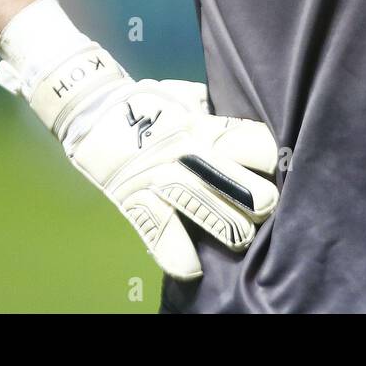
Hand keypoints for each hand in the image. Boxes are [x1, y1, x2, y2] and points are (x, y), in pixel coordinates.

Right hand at [10, 45, 278, 279]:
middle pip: (240, 186)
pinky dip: (177, 255)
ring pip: (206, 211)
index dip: (267, 159)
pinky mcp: (135, 199)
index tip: (271, 168)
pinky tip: (192, 268)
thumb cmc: (149, 102)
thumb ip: (215, 114)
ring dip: (228, 230)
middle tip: (263, 210)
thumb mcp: (190, 98)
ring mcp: (162, 178)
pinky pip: (159, 232)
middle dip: (258, 202)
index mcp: (206, 126)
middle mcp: (191, 154)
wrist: (95, 106)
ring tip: (241, 239)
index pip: (255, 145)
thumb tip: (242, 128)